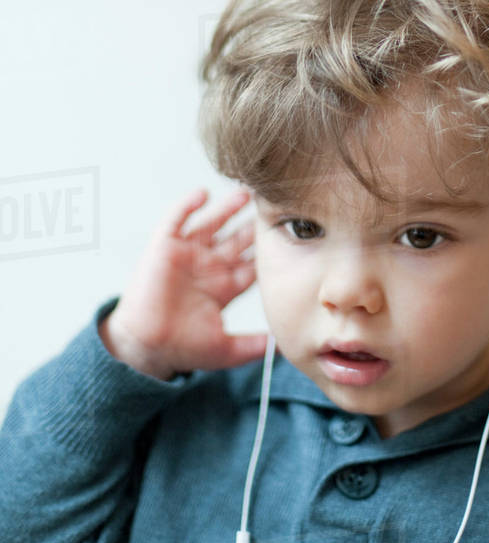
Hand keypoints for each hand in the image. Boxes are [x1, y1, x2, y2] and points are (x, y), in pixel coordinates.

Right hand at [99, 186, 271, 379]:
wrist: (145, 348)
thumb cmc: (181, 349)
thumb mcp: (225, 349)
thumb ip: (254, 345)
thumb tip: (284, 345)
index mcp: (225, 286)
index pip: (252, 262)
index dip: (269, 251)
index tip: (290, 235)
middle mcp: (208, 266)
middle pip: (238, 239)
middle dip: (254, 225)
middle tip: (273, 206)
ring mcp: (187, 254)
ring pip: (212, 223)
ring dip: (228, 208)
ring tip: (245, 193)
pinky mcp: (164, 247)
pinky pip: (177, 219)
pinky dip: (187, 205)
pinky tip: (203, 194)